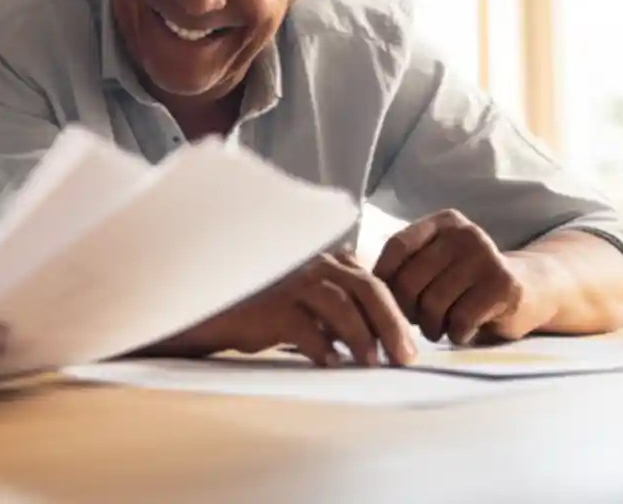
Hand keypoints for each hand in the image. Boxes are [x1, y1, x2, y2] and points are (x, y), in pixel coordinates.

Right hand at [146, 251, 415, 366]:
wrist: (216, 311)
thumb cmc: (265, 309)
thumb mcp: (309, 303)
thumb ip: (341, 307)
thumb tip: (382, 339)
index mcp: (326, 260)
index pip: (373, 281)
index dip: (396, 313)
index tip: (407, 345)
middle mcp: (312, 263)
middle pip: (366, 288)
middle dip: (391, 325)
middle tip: (405, 357)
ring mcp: (291, 281)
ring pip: (340, 304)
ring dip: (362, 336)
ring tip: (372, 363)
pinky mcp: (271, 305)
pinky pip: (306, 327)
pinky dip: (323, 348)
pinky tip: (331, 364)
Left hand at [374, 209, 537, 345]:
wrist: (531, 289)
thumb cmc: (467, 282)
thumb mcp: (437, 262)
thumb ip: (407, 265)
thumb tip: (359, 286)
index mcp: (443, 222)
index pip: (396, 247)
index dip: (384, 279)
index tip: (385, 299)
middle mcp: (465, 233)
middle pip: (410, 280)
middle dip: (407, 311)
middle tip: (416, 321)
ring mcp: (486, 256)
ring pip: (433, 304)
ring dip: (431, 327)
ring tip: (438, 328)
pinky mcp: (503, 285)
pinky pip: (460, 320)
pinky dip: (455, 334)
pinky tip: (462, 331)